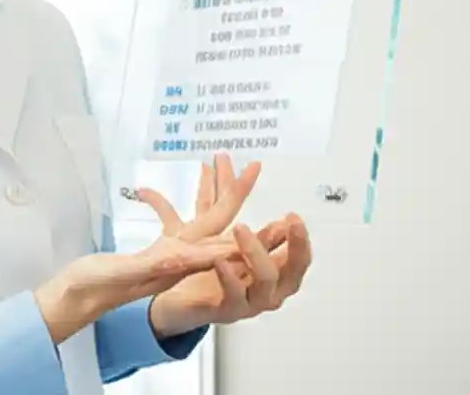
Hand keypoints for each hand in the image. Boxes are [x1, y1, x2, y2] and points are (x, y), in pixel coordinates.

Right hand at [35, 152, 257, 345]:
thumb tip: (177, 258)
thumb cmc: (92, 289)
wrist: (73, 302)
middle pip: (217, 223)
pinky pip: (178, 221)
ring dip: (215, 193)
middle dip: (235, 193)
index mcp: (174, 263)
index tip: (266, 211)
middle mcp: (177, 258)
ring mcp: (167, 254)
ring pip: (201, 221)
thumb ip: (149, 266)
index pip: (218, 241)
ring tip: (226, 167)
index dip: (243, 225)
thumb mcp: (121, 275)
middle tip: (255, 167)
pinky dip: (184, 203)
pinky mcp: (154, 251)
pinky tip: (187, 189)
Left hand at [142, 158, 313, 336]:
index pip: (294, 251)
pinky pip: (234, 296)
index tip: (293, 214)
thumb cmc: (196, 266)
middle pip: (292, 267)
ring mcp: (249, 301)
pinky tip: (219, 260)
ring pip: (266, 279)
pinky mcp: (226, 311)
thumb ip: (216, 196)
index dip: (298, 235)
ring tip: (241, 228)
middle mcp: (264, 286)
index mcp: (266, 265)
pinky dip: (228, 276)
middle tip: (288, 219)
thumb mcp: (206, 225)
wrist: (172, 300)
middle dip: (293, 242)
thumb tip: (223, 159)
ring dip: (256, 251)